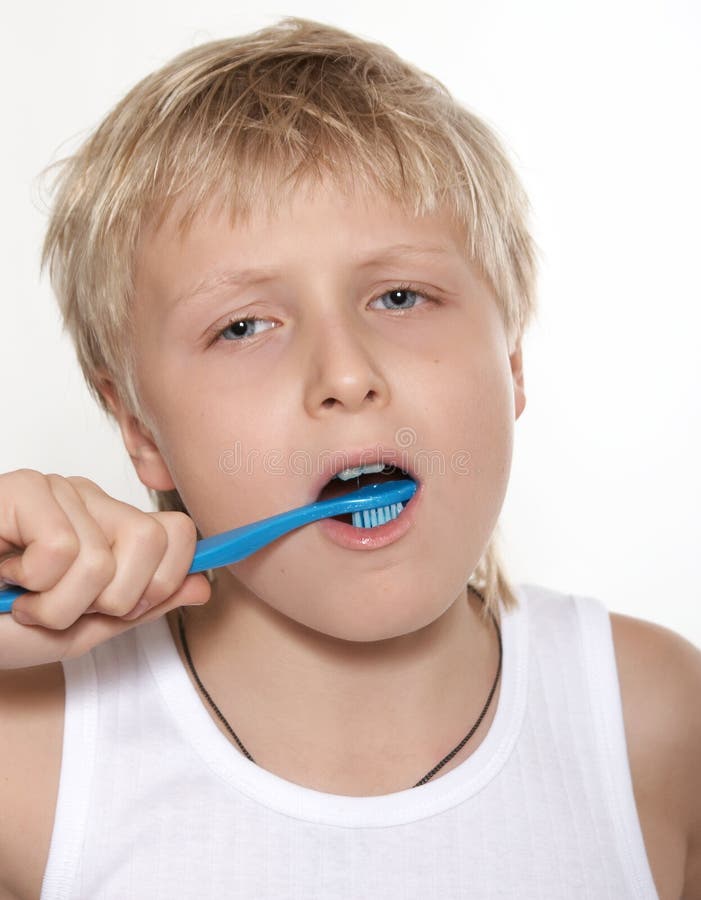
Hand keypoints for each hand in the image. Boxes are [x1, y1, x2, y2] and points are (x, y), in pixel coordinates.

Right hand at [0, 469, 209, 668]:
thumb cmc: (5, 627)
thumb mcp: (85, 628)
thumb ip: (144, 606)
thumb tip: (205, 584)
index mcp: (112, 525)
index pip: (178, 533)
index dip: (158, 583)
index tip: (115, 610)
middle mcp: (91, 499)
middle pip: (152, 543)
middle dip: (111, 601)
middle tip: (65, 607)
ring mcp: (57, 490)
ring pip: (102, 560)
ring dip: (58, 605)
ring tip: (25, 597)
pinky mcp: (21, 489)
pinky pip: (61, 549)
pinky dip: (33, 585)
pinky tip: (5, 579)